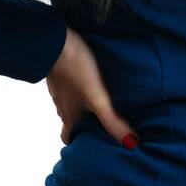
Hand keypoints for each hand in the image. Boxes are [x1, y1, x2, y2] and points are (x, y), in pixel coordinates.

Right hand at [46, 26, 140, 149]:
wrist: (53, 40)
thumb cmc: (75, 69)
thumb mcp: (97, 98)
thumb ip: (112, 121)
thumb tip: (131, 143)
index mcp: (69, 116)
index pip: (69, 138)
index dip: (79, 144)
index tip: (94, 145)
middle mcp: (62, 106)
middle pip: (72, 122)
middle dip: (86, 125)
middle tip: (106, 124)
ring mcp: (60, 89)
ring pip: (71, 104)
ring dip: (84, 107)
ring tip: (105, 103)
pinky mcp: (60, 73)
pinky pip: (70, 87)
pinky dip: (80, 89)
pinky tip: (92, 81)